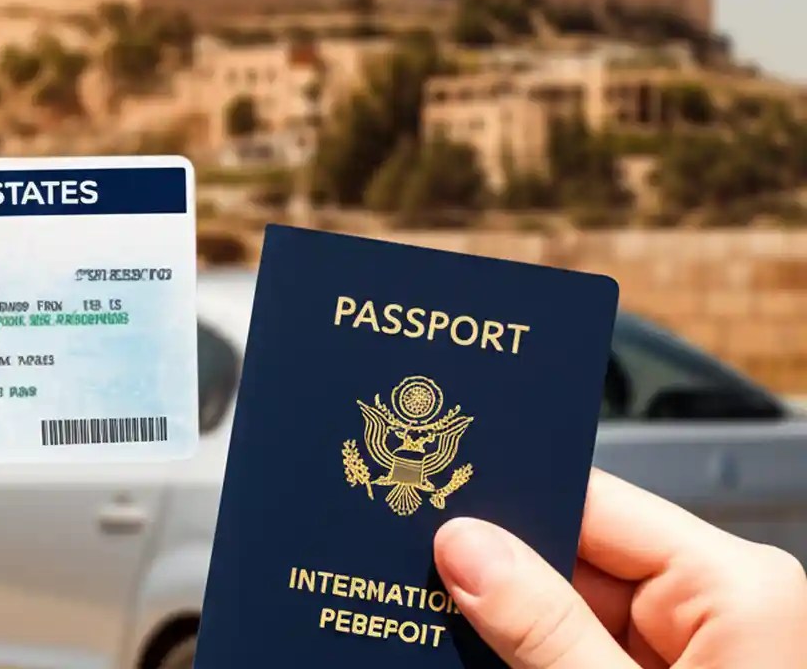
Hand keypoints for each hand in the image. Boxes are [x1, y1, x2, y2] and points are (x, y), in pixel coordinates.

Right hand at [433, 469, 806, 667]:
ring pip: (566, 609)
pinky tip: (474, 651)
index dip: (507, 501)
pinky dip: (527, 654)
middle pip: (572, 559)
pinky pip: (576, 646)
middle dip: (494, 570)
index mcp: (735, 585)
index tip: (429, 496)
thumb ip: (544, 628)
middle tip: (413, 569)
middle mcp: (718, 605)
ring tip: (430, 614)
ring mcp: (690, 649)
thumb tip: (465, 545)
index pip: (593, 504)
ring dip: (503, 619)